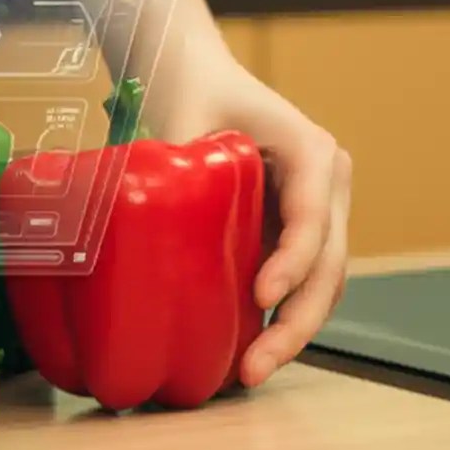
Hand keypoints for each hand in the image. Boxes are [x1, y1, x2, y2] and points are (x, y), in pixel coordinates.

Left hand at [151, 45, 352, 387]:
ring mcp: (314, 213)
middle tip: (254, 367)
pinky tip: (243, 355)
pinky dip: (276, 320)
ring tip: (248, 374)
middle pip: (328, 265)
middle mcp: (326, 186)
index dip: (292, 262)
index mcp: (311, 152)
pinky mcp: (288, 233)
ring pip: (319, 284)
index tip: (262, 296)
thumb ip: (170, 160)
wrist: (198, 75)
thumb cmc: (191, 90)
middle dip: (296, 322)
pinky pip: (295, 282)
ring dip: (290, 333)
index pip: (312, 217)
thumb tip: (121, 221)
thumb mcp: (183, 116)